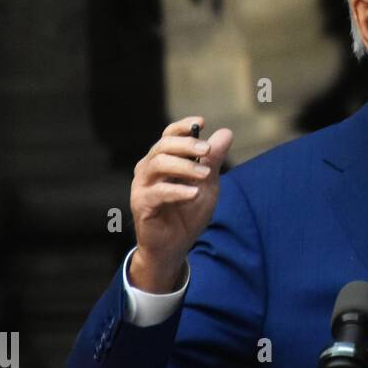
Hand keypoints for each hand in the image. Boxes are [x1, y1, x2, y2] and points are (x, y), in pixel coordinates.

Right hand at [128, 116, 232, 291]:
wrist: (175, 245)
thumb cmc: (188, 213)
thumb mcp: (207, 184)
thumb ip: (213, 160)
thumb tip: (226, 133)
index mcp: (163, 160)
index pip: (168, 135)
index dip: (182, 127)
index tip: (201, 122)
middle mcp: (148, 169)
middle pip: (163, 146)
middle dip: (187, 145)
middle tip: (207, 150)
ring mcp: (142, 186)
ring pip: (158, 164)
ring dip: (184, 166)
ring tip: (205, 175)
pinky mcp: (141, 204)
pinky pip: (158, 192)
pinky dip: (177, 191)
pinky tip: (193, 193)